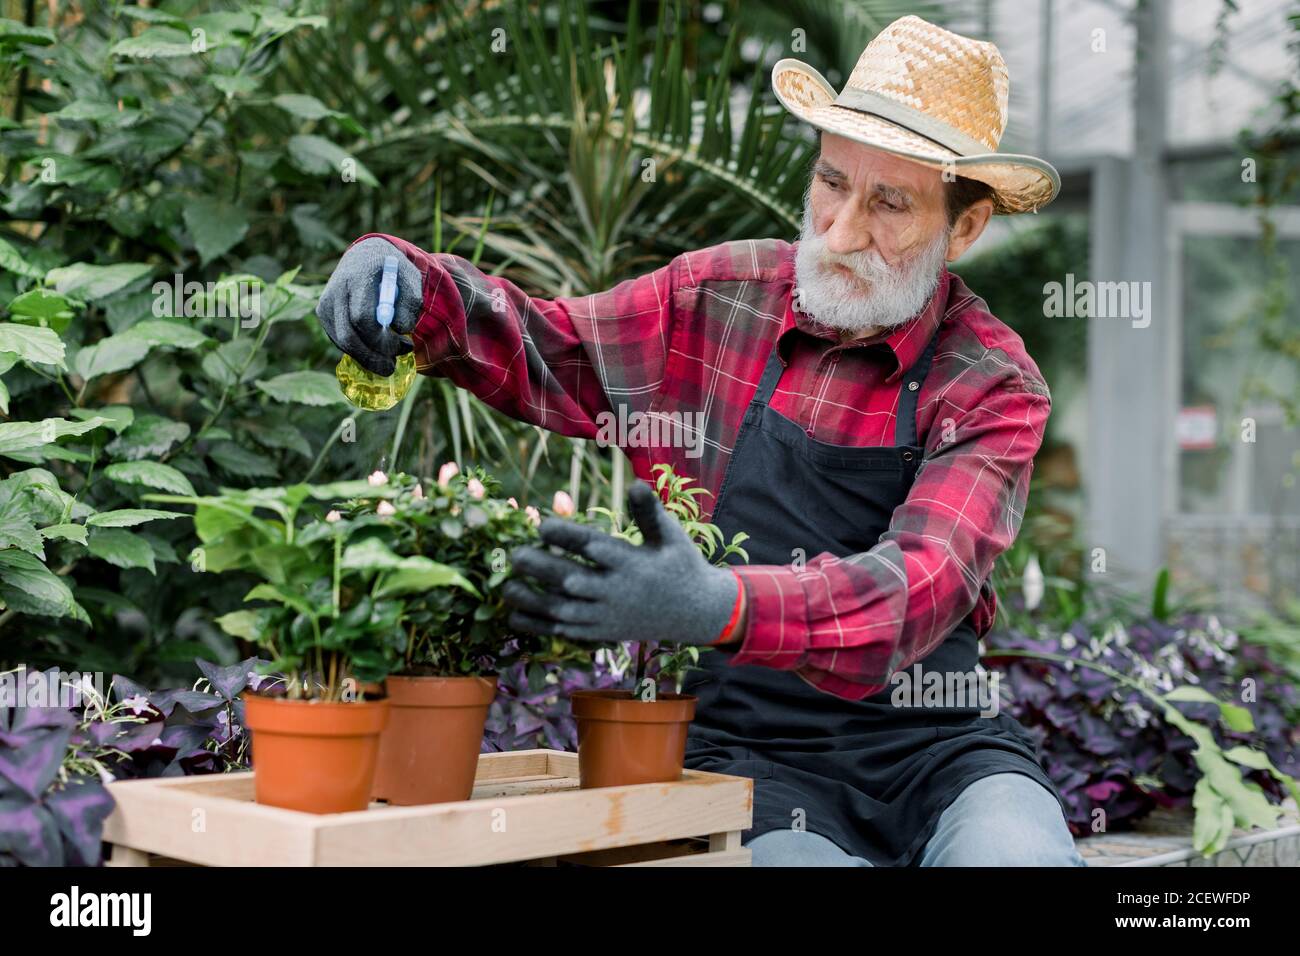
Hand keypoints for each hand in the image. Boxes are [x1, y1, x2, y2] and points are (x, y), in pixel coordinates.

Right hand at [316, 237, 423, 375]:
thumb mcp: (411, 279)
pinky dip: (359, 350)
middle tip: (392, 367)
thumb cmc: (393, 271)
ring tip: (390, 356)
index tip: (405, 345)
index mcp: (358, 277)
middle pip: (348, 336)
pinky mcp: (323, 314)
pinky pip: (340, 341)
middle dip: (372, 357)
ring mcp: (326, 303)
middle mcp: (336, 290)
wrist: (365, 256)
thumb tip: (400, 329)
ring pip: (343, 342)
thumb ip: (411, 302)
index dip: (382, 339)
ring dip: (367, 356)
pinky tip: (376, 347)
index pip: (362, 317)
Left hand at [503, 481, 739, 645]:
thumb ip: (649, 512)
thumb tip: (637, 484)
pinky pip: (567, 632)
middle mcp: (616, 591)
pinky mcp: (602, 632)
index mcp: (632, 563)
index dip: (567, 536)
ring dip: (533, 601)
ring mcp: (608, 616)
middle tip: (514, 554)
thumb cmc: (681, 565)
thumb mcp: (671, 535)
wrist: (697, 613)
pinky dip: (540, 627)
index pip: (593, 548)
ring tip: (505, 588)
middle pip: (572, 580)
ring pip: (564, 610)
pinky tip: (515, 617)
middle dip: (542, 568)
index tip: (541, 525)